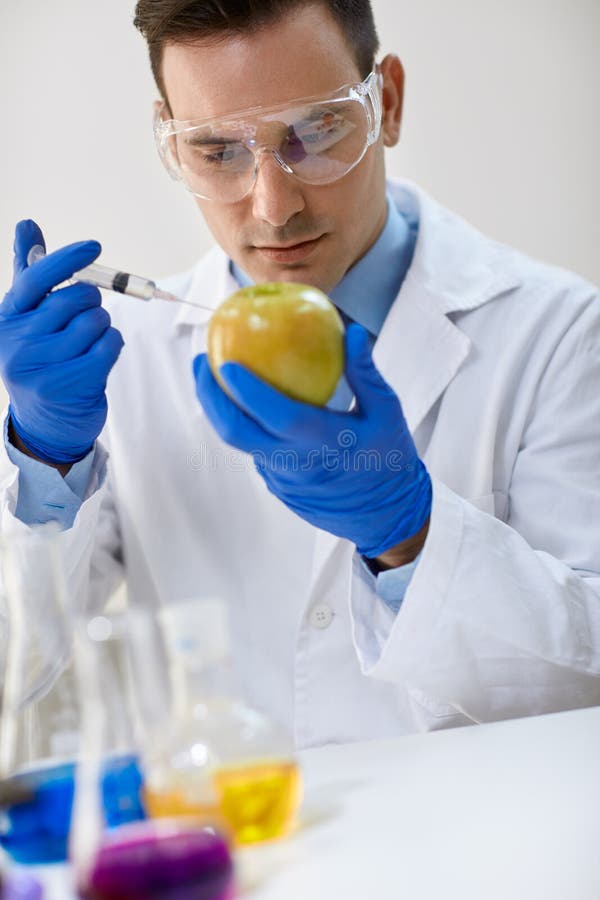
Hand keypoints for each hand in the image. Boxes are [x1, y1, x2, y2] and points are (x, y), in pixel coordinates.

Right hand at [0, 220, 123, 464]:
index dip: (67, 260)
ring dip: (103, 325)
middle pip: (75, 300)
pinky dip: (113, 344)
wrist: (45, 422)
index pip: (35, 279)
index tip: (94, 247)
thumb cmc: (41, 358)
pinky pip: (109, 345)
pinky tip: (100, 355)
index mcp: (6, 318)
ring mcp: (40, 366)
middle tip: (88, 315)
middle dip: (92, 302)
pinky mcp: (68, 386)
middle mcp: (16, 341)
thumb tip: (26, 224)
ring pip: (96, 322)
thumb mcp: (27, 317)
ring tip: (89, 340)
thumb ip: (29, 273)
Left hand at [193, 323, 431, 557]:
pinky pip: (255, 452)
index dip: (247, 390)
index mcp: (323, 442)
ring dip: (221, 411)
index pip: (275, 415)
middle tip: (200, 363)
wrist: (387, 514)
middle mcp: (295, 463)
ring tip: (213, 378)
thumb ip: (364, 371)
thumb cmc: (391, 458)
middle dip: (210, 396)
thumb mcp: (386, 411)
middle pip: (236, 432)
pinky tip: (244, 404)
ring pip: (241, 443)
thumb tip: (353, 331)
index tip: (226, 362)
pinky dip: (245, 426)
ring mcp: (282, 479)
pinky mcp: (279, 487)